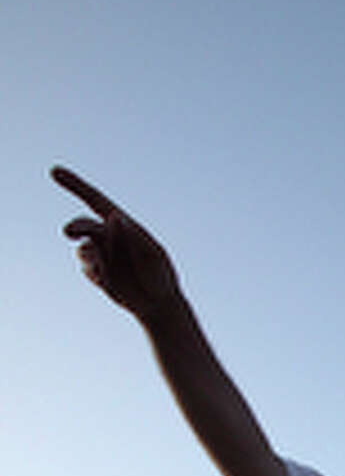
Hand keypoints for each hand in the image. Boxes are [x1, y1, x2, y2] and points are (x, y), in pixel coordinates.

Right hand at [52, 166, 182, 324]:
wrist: (158, 305)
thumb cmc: (160, 276)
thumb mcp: (151, 254)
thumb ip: (133, 235)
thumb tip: (114, 216)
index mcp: (124, 225)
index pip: (96, 200)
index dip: (75, 184)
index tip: (54, 170)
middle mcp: (110, 236)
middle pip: (85, 225)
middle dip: (77, 227)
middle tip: (67, 233)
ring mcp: (102, 253)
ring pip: (83, 249)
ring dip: (91, 257)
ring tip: (110, 272)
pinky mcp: (97, 271)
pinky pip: (87, 268)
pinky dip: (95, 274)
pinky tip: (111, 283)